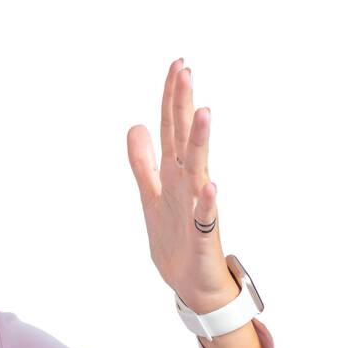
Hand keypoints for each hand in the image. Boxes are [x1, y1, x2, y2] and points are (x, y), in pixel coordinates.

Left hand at [126, 59, 237, 313]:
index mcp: (175, 174)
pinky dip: (207, 201)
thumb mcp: (150, 194)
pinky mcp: (203, 235)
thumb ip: (142, 162)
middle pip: (184, 139)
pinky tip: (211, 184)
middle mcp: (189, 184)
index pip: (171, 129)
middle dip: (184, 106)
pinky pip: (206, 216)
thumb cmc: (175, 238)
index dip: (171, 99)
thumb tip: (136, 126)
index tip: (177, 64)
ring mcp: (197, 208)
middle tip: (186, 70)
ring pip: (199, 170)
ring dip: (200, 142)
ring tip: (203, 113)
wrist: (190, 283)